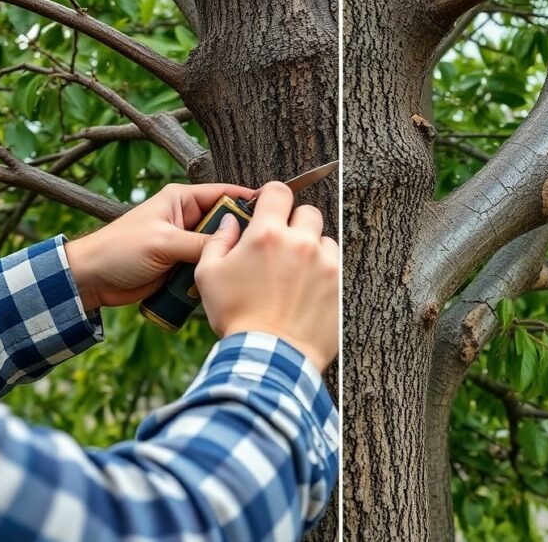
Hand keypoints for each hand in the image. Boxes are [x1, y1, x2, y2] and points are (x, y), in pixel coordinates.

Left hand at [64, 183, 254, 310]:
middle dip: (238, 238)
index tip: (275, 211)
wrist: (91, 280)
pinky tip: (223, 284)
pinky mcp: (181, 266)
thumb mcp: (164, 243)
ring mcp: (184, 243)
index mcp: (181, 200)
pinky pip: (206, 268)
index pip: (224, 194)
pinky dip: (212, 276)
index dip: (249, 202)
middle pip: (226, 225)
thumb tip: (234, 245)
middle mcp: (186, 218)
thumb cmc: (120, 250)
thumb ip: (200, 243)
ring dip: (224, 260)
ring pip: (218, 250)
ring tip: (242, 271)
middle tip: (259, 252)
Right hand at [195, 182, 338, 372]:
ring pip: (324, 239)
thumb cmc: (237, 317)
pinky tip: (307, 289)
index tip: (269, 207)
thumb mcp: (209, 276)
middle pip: (307, 211)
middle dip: (294, 222)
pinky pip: (335, 265)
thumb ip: (218, 241)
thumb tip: (229, 223)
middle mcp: (300, 242)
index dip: (273, 196)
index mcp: (267, 234)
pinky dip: (324, 270)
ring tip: (294, 272)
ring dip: (311, 248)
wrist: (270, 356)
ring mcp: (325, 263)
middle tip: (281, 244)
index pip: (279, 191)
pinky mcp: (339, 285)